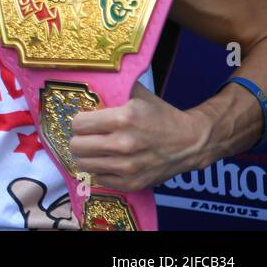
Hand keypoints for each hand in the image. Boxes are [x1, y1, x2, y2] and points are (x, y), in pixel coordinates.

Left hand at [69, 83, 211, 192]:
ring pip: (84, 164)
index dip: (80, 122)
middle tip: (88, 137)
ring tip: (97, 150)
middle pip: (76, 146)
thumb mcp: (137, 94)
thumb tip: (87, 82)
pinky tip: (110, 162)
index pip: (78, 124)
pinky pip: (99, 179)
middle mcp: (123, 144)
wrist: (190, 142)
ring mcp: (128, 167)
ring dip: (88, 156)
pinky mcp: (132, 183)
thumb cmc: (160, 116)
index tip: (86, 122)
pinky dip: (101, 170)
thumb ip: (112, 88)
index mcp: (123, 119)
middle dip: (80, 139)